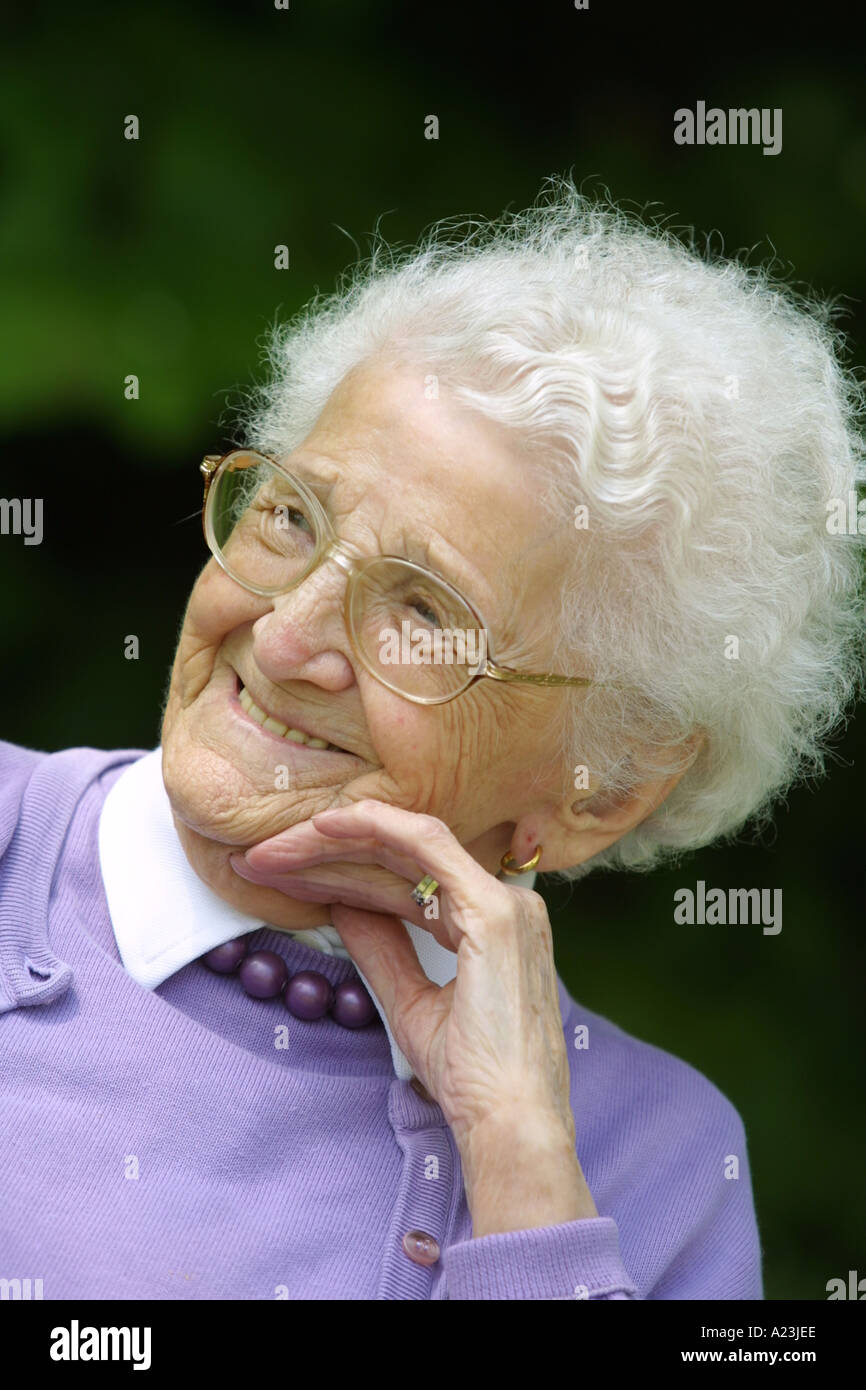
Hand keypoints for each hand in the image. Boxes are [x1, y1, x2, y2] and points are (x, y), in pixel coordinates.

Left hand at [231, 798, 597, 1232]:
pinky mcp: (492, 911)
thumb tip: (340, 907)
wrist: (508, 1125)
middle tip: (266, 857)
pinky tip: (325, 827)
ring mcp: (503, 902)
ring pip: (407, 843)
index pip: (408, 881)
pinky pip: (425, 845)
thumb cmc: (473, 1081)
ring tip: (276, 848)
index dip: (345, 872)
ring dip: (336, 841)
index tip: (287, 876)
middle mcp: (505, 903)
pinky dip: (375, 828)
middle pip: (404, 857)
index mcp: (490, 925)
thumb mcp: (410, 1004)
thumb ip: (381, 949)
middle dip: (330, 852)